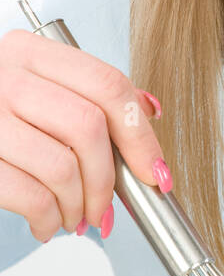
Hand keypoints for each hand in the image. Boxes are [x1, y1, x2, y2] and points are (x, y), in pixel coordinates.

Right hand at [0, 28, 169, 241]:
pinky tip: (47, 223)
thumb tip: (150, 111)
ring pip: (62, 167)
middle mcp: (4, 76)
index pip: (108, 85)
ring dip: (78, 206)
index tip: (155, 172)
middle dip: (108, 181)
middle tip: (108, 209)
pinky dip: (48, 219)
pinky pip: (29, 196)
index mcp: (29, 52)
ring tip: (74, 216)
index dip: (142, 136)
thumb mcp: (36, 88)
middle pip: (89, 128)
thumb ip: (89, 96)